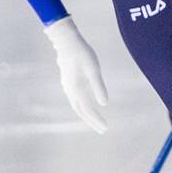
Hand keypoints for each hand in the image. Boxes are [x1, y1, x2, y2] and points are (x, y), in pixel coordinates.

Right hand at [44, 17, 108, 133]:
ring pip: (77, 105)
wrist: (66, 41)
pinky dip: (82, 106)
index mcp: (77, 89)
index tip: (105, 128)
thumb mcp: (93, 69)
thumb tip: (105, 104)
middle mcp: (70, 90)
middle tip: (102, 130)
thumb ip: (98, 86)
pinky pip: (75, 99)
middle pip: (81, 111)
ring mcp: (67, 86)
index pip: (88, 110)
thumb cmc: (82, 53)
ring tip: (96, 121)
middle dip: (92, 121)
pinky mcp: (68, 82)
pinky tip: (87, 106)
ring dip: (87, 114)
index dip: (96, 120)